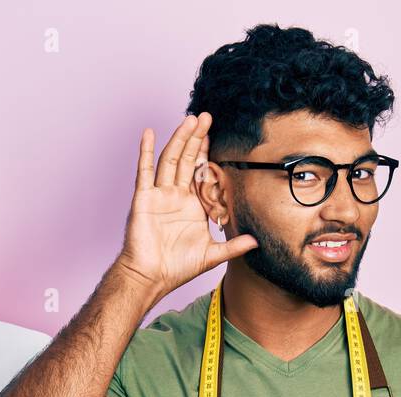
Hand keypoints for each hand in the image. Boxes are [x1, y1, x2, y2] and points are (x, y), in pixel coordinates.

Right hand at [115, 112, 258, 300]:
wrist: (152, 276)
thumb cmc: (177, 267)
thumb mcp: (212, 255)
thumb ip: (233, 246)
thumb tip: (256, 242)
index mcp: (192, 205)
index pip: (202, 173)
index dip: (208, 154)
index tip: (215, 135)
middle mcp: (176, 196)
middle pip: (187, 160)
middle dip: (197, 138)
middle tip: (206, 116)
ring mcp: (159, 194)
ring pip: (171, 160)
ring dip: (180, 139)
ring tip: (189, 119)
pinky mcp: (144, 198)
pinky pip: (145, 171)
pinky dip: (146, 151)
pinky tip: (149, 132)